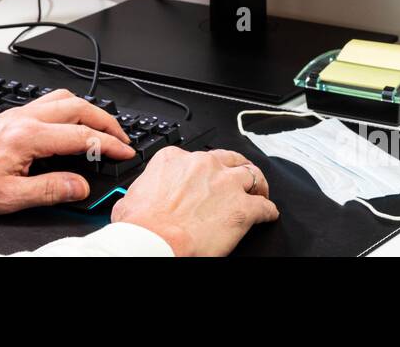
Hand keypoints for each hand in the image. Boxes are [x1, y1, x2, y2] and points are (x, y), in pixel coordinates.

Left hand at [0, 88, 135, 213]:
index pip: (81, 135)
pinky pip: (49, 103)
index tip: (125, 151)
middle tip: (122, 138)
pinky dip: (70, 110)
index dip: (108, 144)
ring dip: (88, 111)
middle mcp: (24, 118)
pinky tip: (71, 124)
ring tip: (102, 128)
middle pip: (78, 107)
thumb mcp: (9, 196)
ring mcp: (18, 114)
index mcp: (27, 137)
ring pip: (63, 99)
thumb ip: (49, 190)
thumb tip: (80, 186)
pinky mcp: (11, 116)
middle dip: (106, 121)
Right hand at [110, 147, 278, 255]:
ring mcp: (226, 184)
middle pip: (229, 159)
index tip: (204, 180)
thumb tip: (141, 199)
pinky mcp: (242, 208)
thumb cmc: (141, 226)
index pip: (195, 158)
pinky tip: (267, 215)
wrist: (154, 242)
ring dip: (257, 185)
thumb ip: (146, 189)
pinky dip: (267, 211)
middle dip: (235, 168)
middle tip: (239, 179)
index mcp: (174, 159)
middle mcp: (203, 166)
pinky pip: (264, 206)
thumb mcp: (131, 197)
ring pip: (252, 175)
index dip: (203, 171)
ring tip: (260, 193)